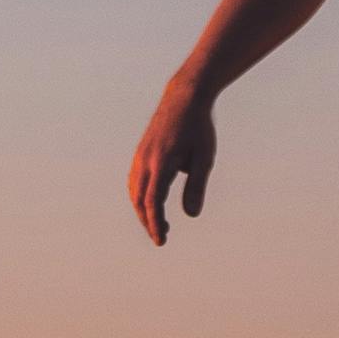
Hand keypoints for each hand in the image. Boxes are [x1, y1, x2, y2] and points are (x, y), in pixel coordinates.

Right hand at [129, 78, 216, 245]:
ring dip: (143, 211)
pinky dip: (139, 197)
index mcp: (161, 163)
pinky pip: (134, 180)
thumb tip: (191, 214)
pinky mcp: (141, 152)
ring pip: (134, 191)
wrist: (184, 97)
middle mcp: (145, 161)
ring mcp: (140, 155)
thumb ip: (196, 186)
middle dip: (149, 222)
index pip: (153, 202)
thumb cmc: (198, 128)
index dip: (156, 223)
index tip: (162, 241)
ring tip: (159, 223)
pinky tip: (150, 202)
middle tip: (162, 238)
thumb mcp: (204, 158)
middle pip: (140, 201)